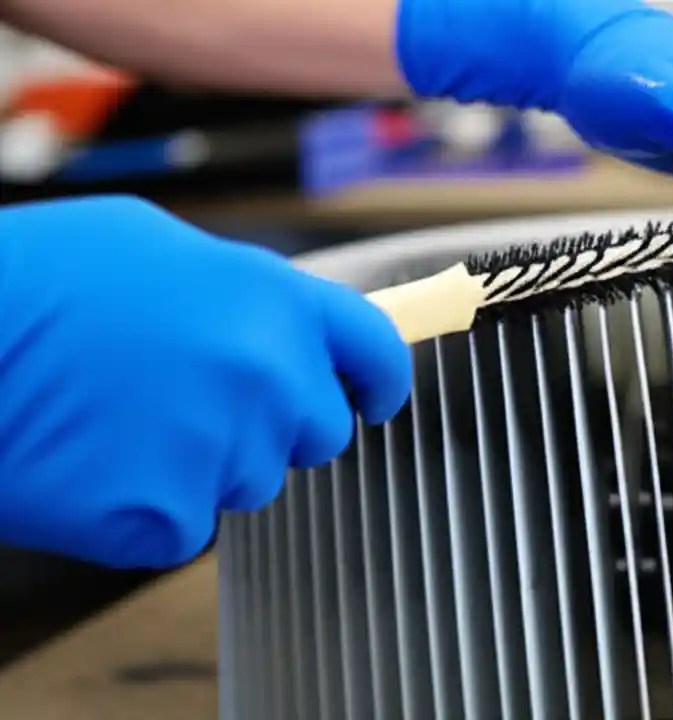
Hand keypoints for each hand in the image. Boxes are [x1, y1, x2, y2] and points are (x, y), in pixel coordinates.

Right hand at [0, 196, 410, 567]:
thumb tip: (285, 328)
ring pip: (250, 480)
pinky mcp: (166, 515)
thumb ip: (244, 294)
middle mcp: (268, 377)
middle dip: (274, 424)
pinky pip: (185, 525)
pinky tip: (95, 463)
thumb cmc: (38, 280)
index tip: (376, 397)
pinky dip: (146, 508)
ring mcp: (222, 451)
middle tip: (193, 401)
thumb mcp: (156, 247)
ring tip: (122, 418)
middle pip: (319, 432)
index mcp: (272, 300)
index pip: (374, 351)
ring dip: (204, 463)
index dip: (379, 379)